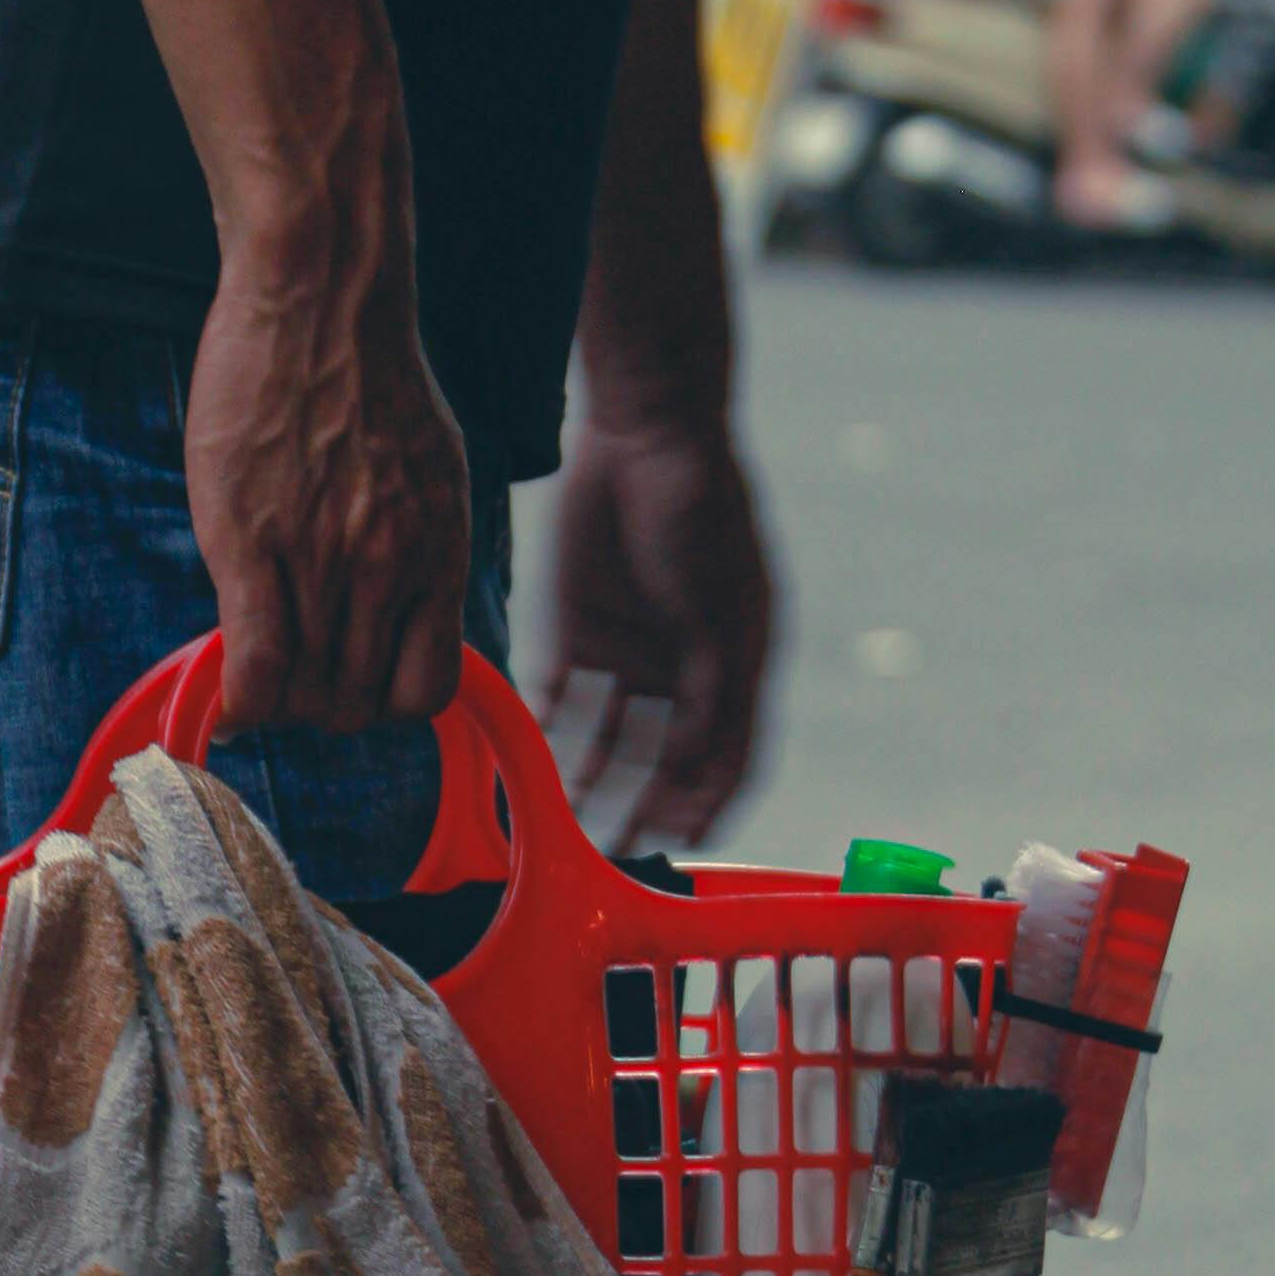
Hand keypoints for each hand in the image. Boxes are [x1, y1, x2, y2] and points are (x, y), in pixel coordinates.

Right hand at [184, 257, 473, 730]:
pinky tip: (226, 694)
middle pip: (351, 704)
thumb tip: (397, 616)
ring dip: (274, 699)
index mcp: (438, 554)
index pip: (422, 691)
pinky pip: (254, 666)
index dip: (379, 702)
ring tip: (257, 660)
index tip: (349, 679)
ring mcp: (320, 558)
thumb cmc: (371, 379)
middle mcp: (388, 567)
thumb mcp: (429, 476)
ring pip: (301, 695)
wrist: (321, 297)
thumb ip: (417, 552)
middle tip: (288, 668)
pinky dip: (239, 699)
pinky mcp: (251, 542)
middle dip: (316, 705)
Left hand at [543, 406, 774, 851]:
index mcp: (732, 663)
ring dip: (596, 775)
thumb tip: (707, 765)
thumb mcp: (722, 609)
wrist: (646, 432)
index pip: (728, 755)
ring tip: (575, 813)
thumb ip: (716, 688)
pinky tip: (542, 753)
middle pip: (665, 756)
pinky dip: (554, 725)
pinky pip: (563, 692)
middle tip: (618, 843)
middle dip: (645, 802)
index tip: (684, 840)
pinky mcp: (577, 625)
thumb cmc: (705, 515)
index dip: (708, 802)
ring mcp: (629, 648)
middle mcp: (682, 665)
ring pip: (612, 735)